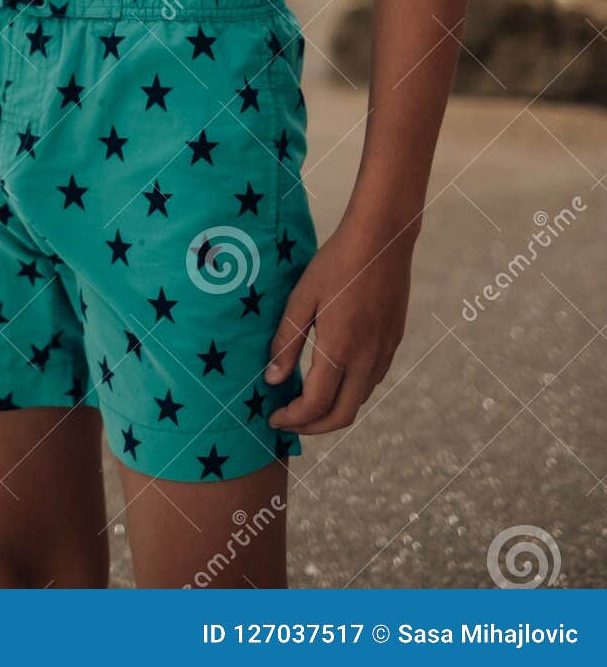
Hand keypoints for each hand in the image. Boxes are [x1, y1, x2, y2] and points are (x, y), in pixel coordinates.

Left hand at [264, 218, 414, 434]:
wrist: (382, 239)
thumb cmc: (336, 263)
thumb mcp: (302, 298)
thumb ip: (287, 341)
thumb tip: (273, 380)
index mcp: (340, 350)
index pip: (316, 405)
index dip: (293, 419)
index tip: (274, 418)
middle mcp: (367, 359)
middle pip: (342, 416)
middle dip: (313, 427)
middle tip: (289, 421)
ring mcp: (384, 352)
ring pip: (360, 400)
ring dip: (333, 410)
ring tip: (307, 399)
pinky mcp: (394, 341)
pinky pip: (372, 380)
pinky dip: (351, 391)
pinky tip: (334, 375)